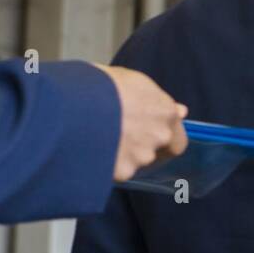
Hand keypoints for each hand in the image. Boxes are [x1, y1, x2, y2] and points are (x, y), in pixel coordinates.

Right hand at [94, 64, 188, 180]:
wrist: (71, 102)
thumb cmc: (99, 83)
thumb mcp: (130, 80)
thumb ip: (156, 99)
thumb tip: (182, 111)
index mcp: (165, 110)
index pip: (176, 136)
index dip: (162, 139)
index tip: (147, 136)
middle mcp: (160, 135)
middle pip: (156, 151)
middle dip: (140, 149)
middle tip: (117, 140)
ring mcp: (143, 155)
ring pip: (134, 162)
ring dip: (120, 156)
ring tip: (93, 140)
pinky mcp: (123, 171)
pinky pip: (114, 172)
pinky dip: (103, 166)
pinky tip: (85, 151)